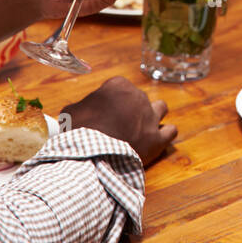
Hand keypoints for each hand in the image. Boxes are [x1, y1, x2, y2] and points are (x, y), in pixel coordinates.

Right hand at [61, 77, 176, 167]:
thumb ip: (81, 106)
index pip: (117, 87)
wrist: (92, 156)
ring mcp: (150, 117)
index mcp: (118, 86)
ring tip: (142, 127)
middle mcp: (138, 97)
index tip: (102, 113)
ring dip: (153, 115)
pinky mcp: (157, 138)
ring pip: (160, 108)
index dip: (109, 100)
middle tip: (116, 125)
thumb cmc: (78, 131)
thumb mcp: (70, 112)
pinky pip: (171, 131)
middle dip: (129, 109)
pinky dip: (165, 134)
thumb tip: (81, 112)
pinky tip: (159, 138)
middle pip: (137, 99)